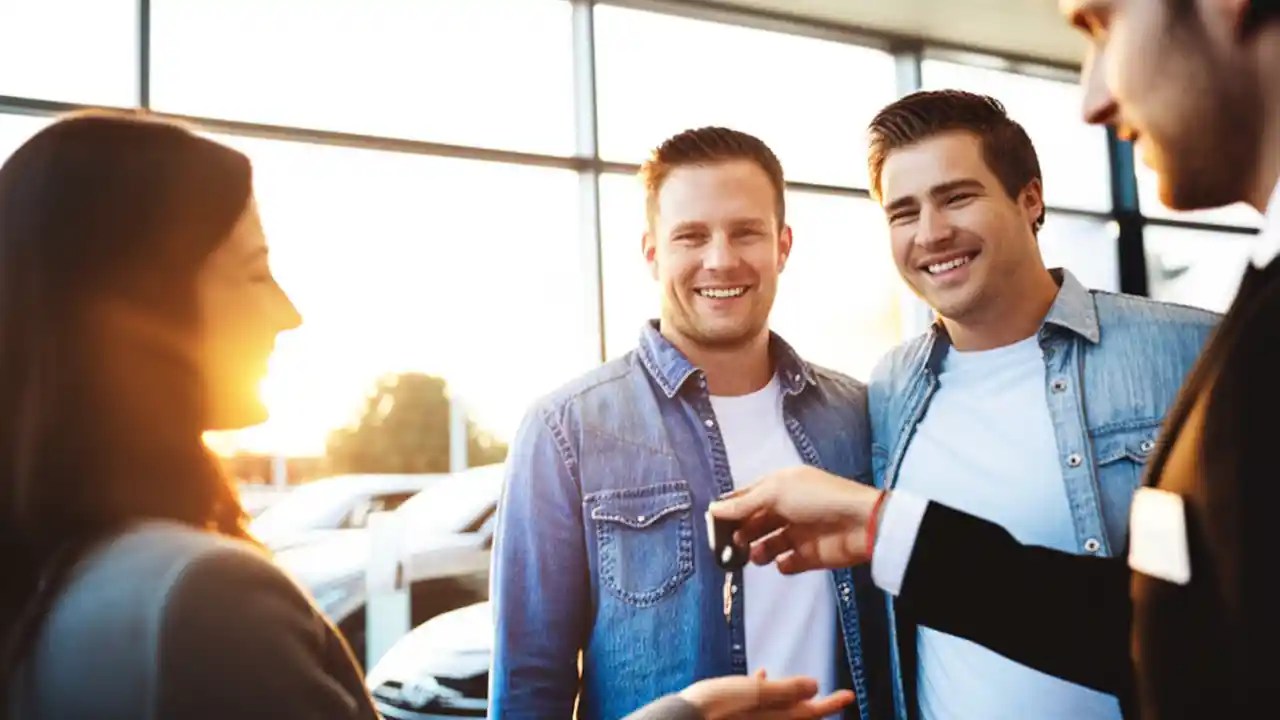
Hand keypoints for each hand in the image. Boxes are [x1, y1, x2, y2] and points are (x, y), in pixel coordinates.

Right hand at [677, 670, 854, 718]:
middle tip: (828, 695)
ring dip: (788, 698)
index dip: (832, 703)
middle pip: (798, 715)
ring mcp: (751, 719)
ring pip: (778, 710)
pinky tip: (758, 676)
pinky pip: (757, 705)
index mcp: (777, 717)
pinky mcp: (736, 714)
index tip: (850, 695)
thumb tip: (815, 685)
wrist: (684, 718)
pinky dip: (763, 693)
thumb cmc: (718, 706)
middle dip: (811, 704)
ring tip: (796, 684)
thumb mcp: (755, 693)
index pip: (812, 712)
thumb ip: (785, 690)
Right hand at [707, 466, 882, 573]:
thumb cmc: (817, 498)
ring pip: (768, 544)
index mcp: (780, 486)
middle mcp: (788, 508)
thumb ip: (744, 504)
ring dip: (757, 550)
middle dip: (741, 532)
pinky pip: (788, 563)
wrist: (861, 522)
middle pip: (755, 522)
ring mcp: (799, 532)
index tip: (713, 523)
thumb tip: (714, 509)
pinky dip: (782, 564)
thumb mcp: (775, 493)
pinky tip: (782, 562)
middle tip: (730, 543)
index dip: (730, 509)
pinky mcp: (809, 555)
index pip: (748, 497)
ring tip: (755, 555)